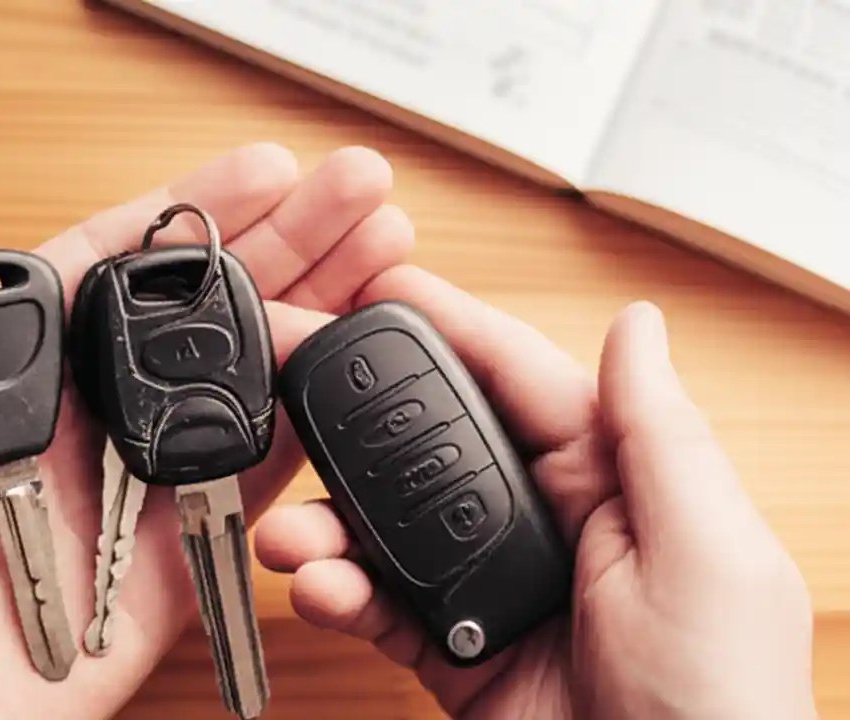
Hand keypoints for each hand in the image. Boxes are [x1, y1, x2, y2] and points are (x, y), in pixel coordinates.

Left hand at [0, 144, 416, 719]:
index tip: (262, 170)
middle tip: (355, 189)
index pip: (111, 263)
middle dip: (284, 240)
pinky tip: (354, 361)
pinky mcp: (174, 549)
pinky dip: (308, 421)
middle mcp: (78, 417)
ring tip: (384, 253)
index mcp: (4, 375)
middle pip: (196, 306)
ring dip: (314, 310)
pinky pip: (254, 474)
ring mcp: (133, 481)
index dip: (191, 212)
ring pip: (239, 374)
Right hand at [255, 271, 817, 718]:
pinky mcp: (453, 647)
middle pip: (430, 443)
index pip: (514, 377)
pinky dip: (338, 591)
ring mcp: (491, 584)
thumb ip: (657, 435)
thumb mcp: (707, 554)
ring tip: (288, 532)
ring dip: (328, 520)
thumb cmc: (722, 702)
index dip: (444, 324)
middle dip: (354, 421)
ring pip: (388, 524)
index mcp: (613, 478)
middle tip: (284, 390)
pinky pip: (379, 601)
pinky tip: (318, 587)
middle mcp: (545, 520)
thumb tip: (636, 322)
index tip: (374, 285)